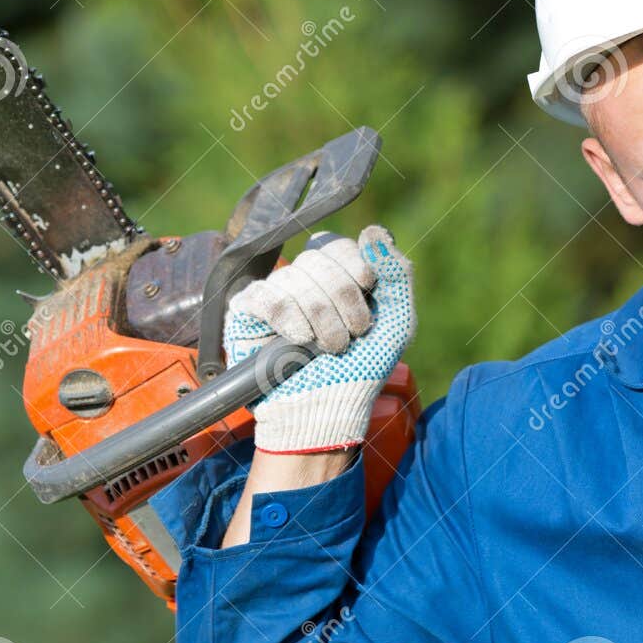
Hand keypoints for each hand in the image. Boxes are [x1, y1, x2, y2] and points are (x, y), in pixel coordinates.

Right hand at [223, 225, 415, 453]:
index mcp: (336, 273)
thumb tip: (373, 231)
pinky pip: (265, 296)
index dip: (356, 271)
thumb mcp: (397, 323)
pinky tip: (299, 340)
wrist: (328, 410)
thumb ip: (397, 274)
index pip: (338, 244)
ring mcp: (273, 292)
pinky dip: (289, 320)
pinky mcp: (246, 311)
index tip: (367, 306)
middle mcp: (302, 277)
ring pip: (294, 278)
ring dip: (321, 320)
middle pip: (317, 259)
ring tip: (328, 348)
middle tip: (351, 336)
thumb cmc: (361, 369)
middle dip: (342, 302)